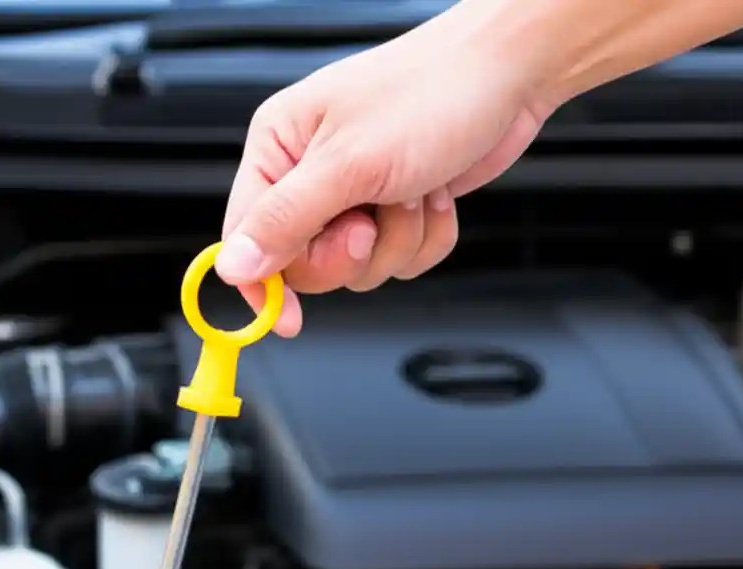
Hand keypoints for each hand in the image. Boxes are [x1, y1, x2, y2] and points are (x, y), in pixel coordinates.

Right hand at [216, 20, 552, 336]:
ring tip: (414, 190)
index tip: (286, 319)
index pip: (245, 235)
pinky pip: (398, 258)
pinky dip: (425, 237)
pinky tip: (436, 195)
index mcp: (277, 148)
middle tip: (369, 222)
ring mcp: (354, 193)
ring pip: (357, 266)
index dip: (265, 282)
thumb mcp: (347, 165)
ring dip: (396, 239)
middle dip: (349, 252)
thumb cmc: (430, 94)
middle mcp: (308, 172)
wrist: (510, 75)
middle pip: (302, 262)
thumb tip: (232, 268)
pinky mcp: (395, 208)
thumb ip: (284, 221)